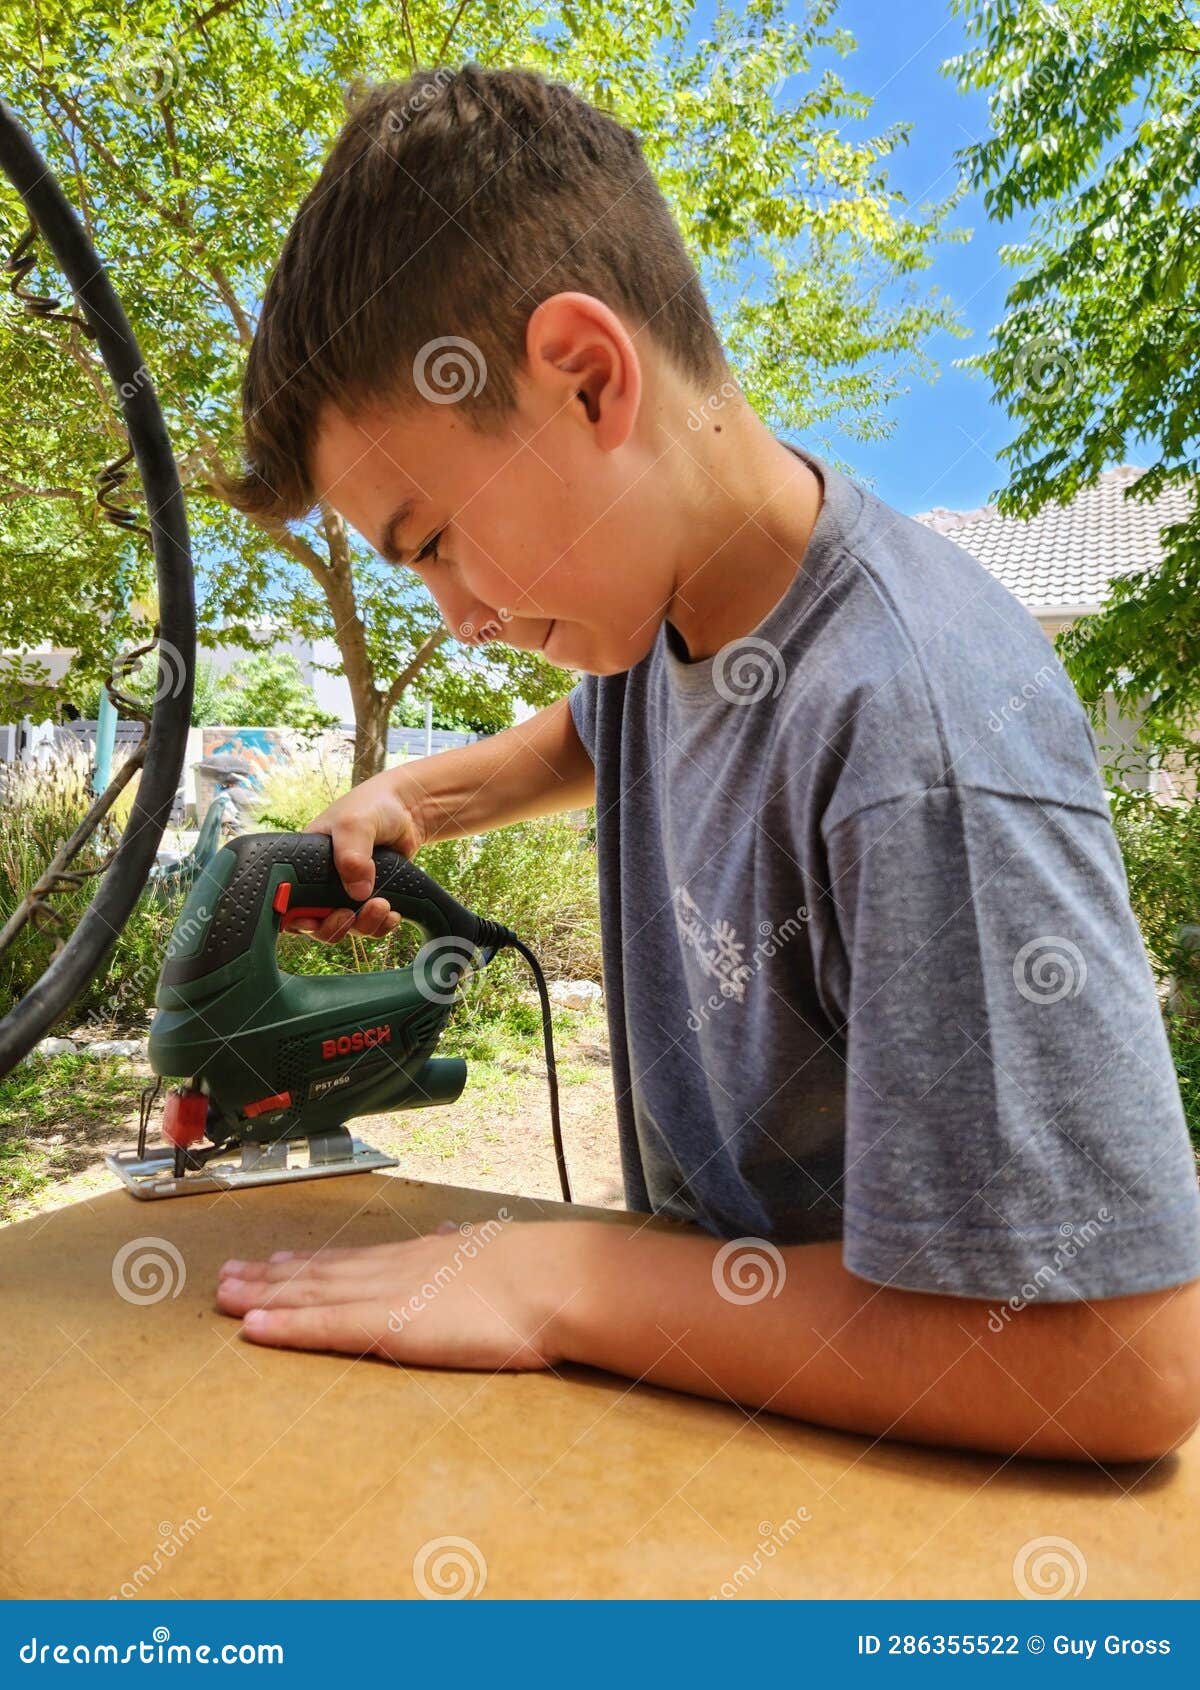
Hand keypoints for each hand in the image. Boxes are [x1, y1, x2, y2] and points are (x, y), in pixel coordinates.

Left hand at [215, 1220, 571, 1369]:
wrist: (554, 1279)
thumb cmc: (538, 1273)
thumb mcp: (494, 1247)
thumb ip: (467, 1244)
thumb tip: (455, 1230)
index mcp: (422, 1257)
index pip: (353, 1260)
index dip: (309, 1263)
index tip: (276, 1261)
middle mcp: (394, 1270)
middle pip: (319, 1274)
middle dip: (270, 1277)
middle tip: (227, 1276)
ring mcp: (387, 1296)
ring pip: (309, 1296)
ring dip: (263, 1297)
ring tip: (224, 1295)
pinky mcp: (388, 1328)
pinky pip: (323, 1329)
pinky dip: (285, 1329)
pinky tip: (251, 1329)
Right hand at [295, 769, 428, 943]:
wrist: (408, 809)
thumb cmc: (372, 805)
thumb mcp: (354, 823)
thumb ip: (351, 855)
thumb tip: (357, 892)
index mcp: (306, 863)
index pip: (288, 901)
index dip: (296, 917)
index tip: (312, 921)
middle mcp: (323, 882)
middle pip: (317, 923)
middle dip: (334, 926)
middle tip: (349, 915)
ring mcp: (347, 892)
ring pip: (348, 927)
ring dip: (364, 925)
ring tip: (382, 906)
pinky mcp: (371, 898)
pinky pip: (371, 925)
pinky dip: (381, 925)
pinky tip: (392, 914)